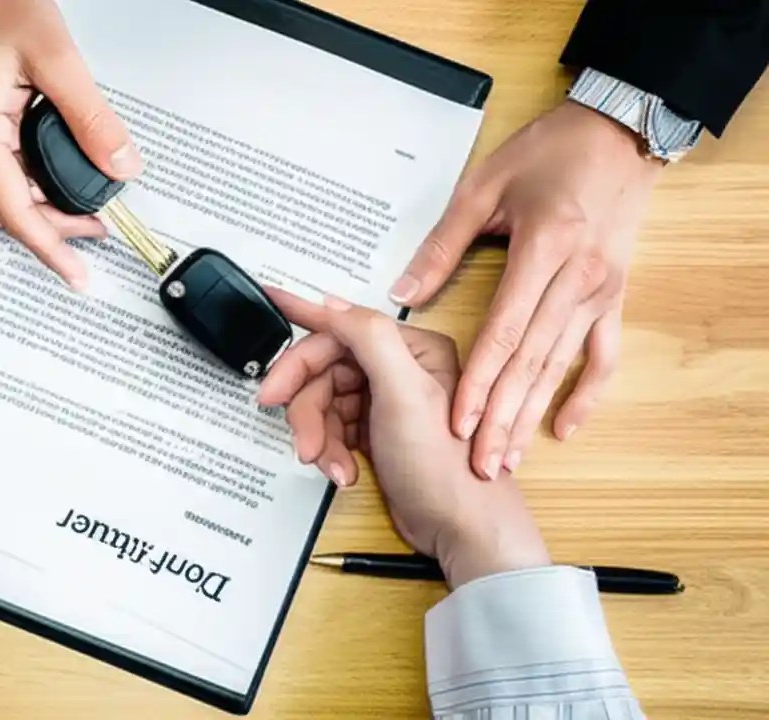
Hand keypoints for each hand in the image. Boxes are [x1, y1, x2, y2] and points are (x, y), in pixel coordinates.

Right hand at [0, 0, 142, 289]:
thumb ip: (90, 116)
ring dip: (26, 213)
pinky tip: (40, 178)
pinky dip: (10, 192)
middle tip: (96, 224)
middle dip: (47, 229)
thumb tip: (120, 165)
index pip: (16, 213)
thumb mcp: (54, 54)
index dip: (52, 250)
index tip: (78, 276)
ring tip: (72, 206)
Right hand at [259, 290, 548, 588]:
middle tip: (297, 436)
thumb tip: (331, 305)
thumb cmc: (447, 468)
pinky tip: (343, 471)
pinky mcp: (375, 433)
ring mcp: (386, 403)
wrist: (461, 531)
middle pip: (324, 371)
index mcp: (412, 350)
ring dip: (317, 436)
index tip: (270, 299)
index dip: (303, 316)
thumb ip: (368, 339)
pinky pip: (331, 429)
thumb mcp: (406, 393)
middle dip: (306, 406)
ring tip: (328, 464)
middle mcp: (399, 370)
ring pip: (322, 403)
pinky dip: (329, 451)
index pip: (343, 328)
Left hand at [391, 100, 659, 478]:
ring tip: (507, 457)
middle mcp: (577, 278)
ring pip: (561, 366)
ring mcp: (601, 292)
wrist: (620, 133)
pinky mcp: (615, 298)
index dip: (480, 381)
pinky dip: (586, 396)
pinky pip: (603, 357)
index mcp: (543, 249)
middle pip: (532, 361)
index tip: (459, 422)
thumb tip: (402, 293)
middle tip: (479, 463)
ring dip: (533, 415)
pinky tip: (564, 429)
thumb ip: (442, 245)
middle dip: (502, 416)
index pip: (505, 331)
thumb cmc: (550, 152)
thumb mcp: (484, 187)